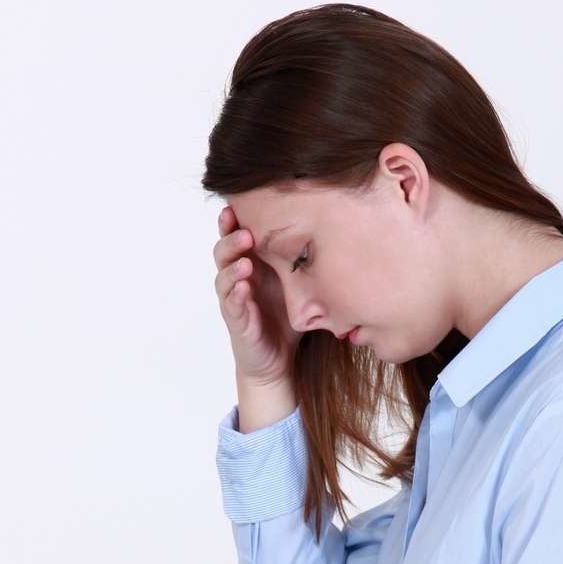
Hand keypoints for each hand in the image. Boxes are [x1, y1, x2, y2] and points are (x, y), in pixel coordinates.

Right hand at [213, 203, 301, 385]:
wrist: (280, 360)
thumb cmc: (288, 318)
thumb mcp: (300, 284)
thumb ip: (306, 262)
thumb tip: (338, 232)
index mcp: (254, 263)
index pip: (239, 235)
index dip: (237, 219)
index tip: (243, 202)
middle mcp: (240, 276)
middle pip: (224, 249)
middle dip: (231, 237)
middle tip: (245, 231)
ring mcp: (235, 297)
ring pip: (224, 275)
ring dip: (233, 265)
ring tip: (245, 260)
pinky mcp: (236, 320)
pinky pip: (231, 303)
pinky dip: (236, 293)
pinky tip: (244, 286)